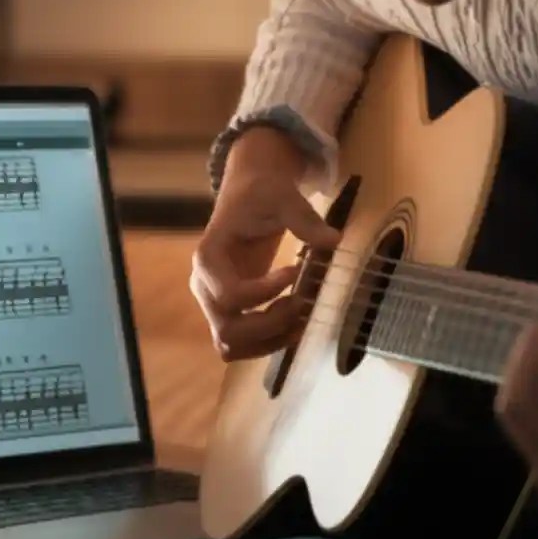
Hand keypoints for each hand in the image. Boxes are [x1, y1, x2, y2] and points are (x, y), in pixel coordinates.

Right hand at [190, 127, 340, 361]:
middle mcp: (204, 286)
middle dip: (270, 323)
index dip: (266, 291)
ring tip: (301, 319)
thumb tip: (333, 240)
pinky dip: (267, 343)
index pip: (230, 295)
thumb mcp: (284, 198)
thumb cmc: (262, 194)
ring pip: (231, 345)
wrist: (252, 193)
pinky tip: (294, 325)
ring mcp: (214, 302)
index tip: (295, 271)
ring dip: (269, 340)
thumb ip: (305, 220)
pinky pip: (241, 344)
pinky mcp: (230, 311)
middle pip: (228, 329)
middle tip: (302, 302)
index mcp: (208, 258)